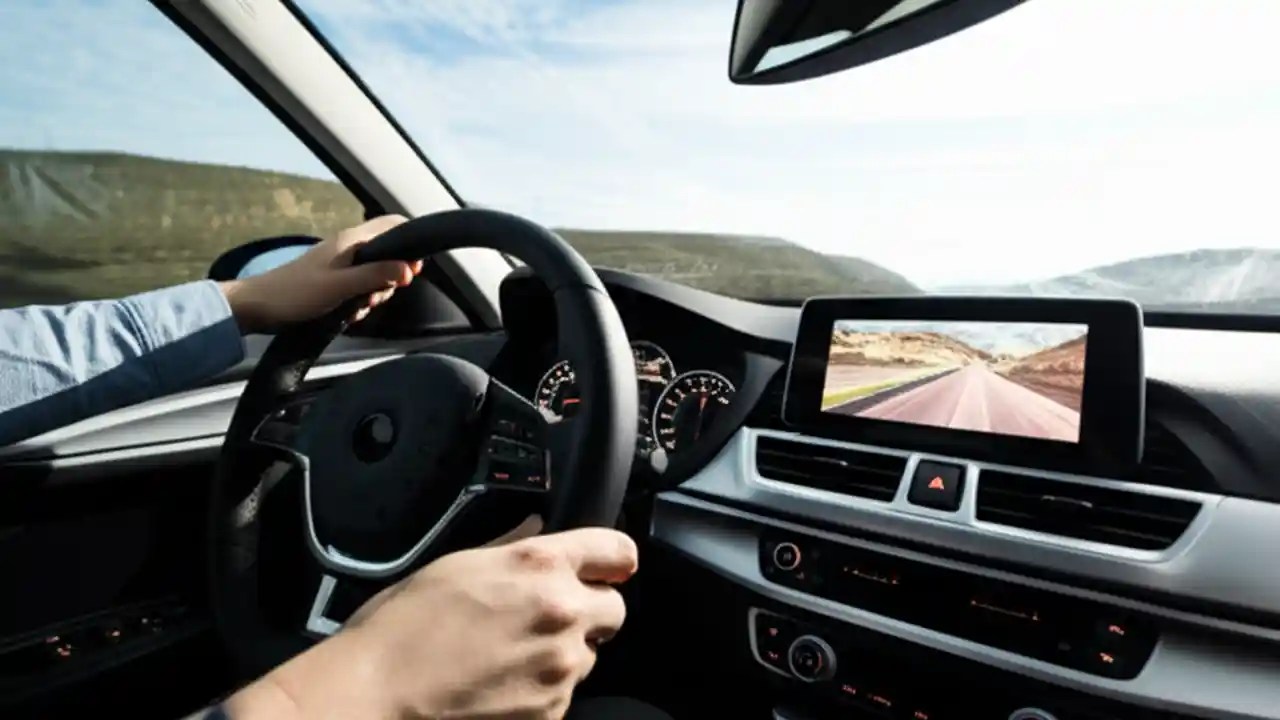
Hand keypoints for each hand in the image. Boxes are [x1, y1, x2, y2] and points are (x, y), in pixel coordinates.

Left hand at [219, 215, 423, 332]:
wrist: (257, 307)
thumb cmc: (295, 294)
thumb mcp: (340, 287)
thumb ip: (375, 275)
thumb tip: (410, 268)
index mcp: (351, 241)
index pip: (393, 225)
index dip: (410, 243)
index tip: (413, 271)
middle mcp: (349, 248)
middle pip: (389, 256)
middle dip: (389, 280)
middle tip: (373, 297)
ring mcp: (341, 265)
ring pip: (375, 276)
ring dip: (373, 295)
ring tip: (355, 308)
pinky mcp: (334, 281)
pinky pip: (360, 288)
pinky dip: (359, 302)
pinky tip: (347, 313)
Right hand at [224, 521, 637, 719]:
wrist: (376, 692)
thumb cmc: (402, 626)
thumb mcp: (455, 564)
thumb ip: (511, 546)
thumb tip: (538, 527)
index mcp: (540, 564)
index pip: (616, 549)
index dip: (613, 558)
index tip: (608, 567)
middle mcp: (562, 612)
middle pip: (614, 609)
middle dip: (589, 611)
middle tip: (545, 617)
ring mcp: (561, 667)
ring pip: (589, 655)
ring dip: (563, 653)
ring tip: (508, 654)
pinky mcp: (552, 711)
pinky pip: (565, 695)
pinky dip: (543, 690)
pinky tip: (501, 683)